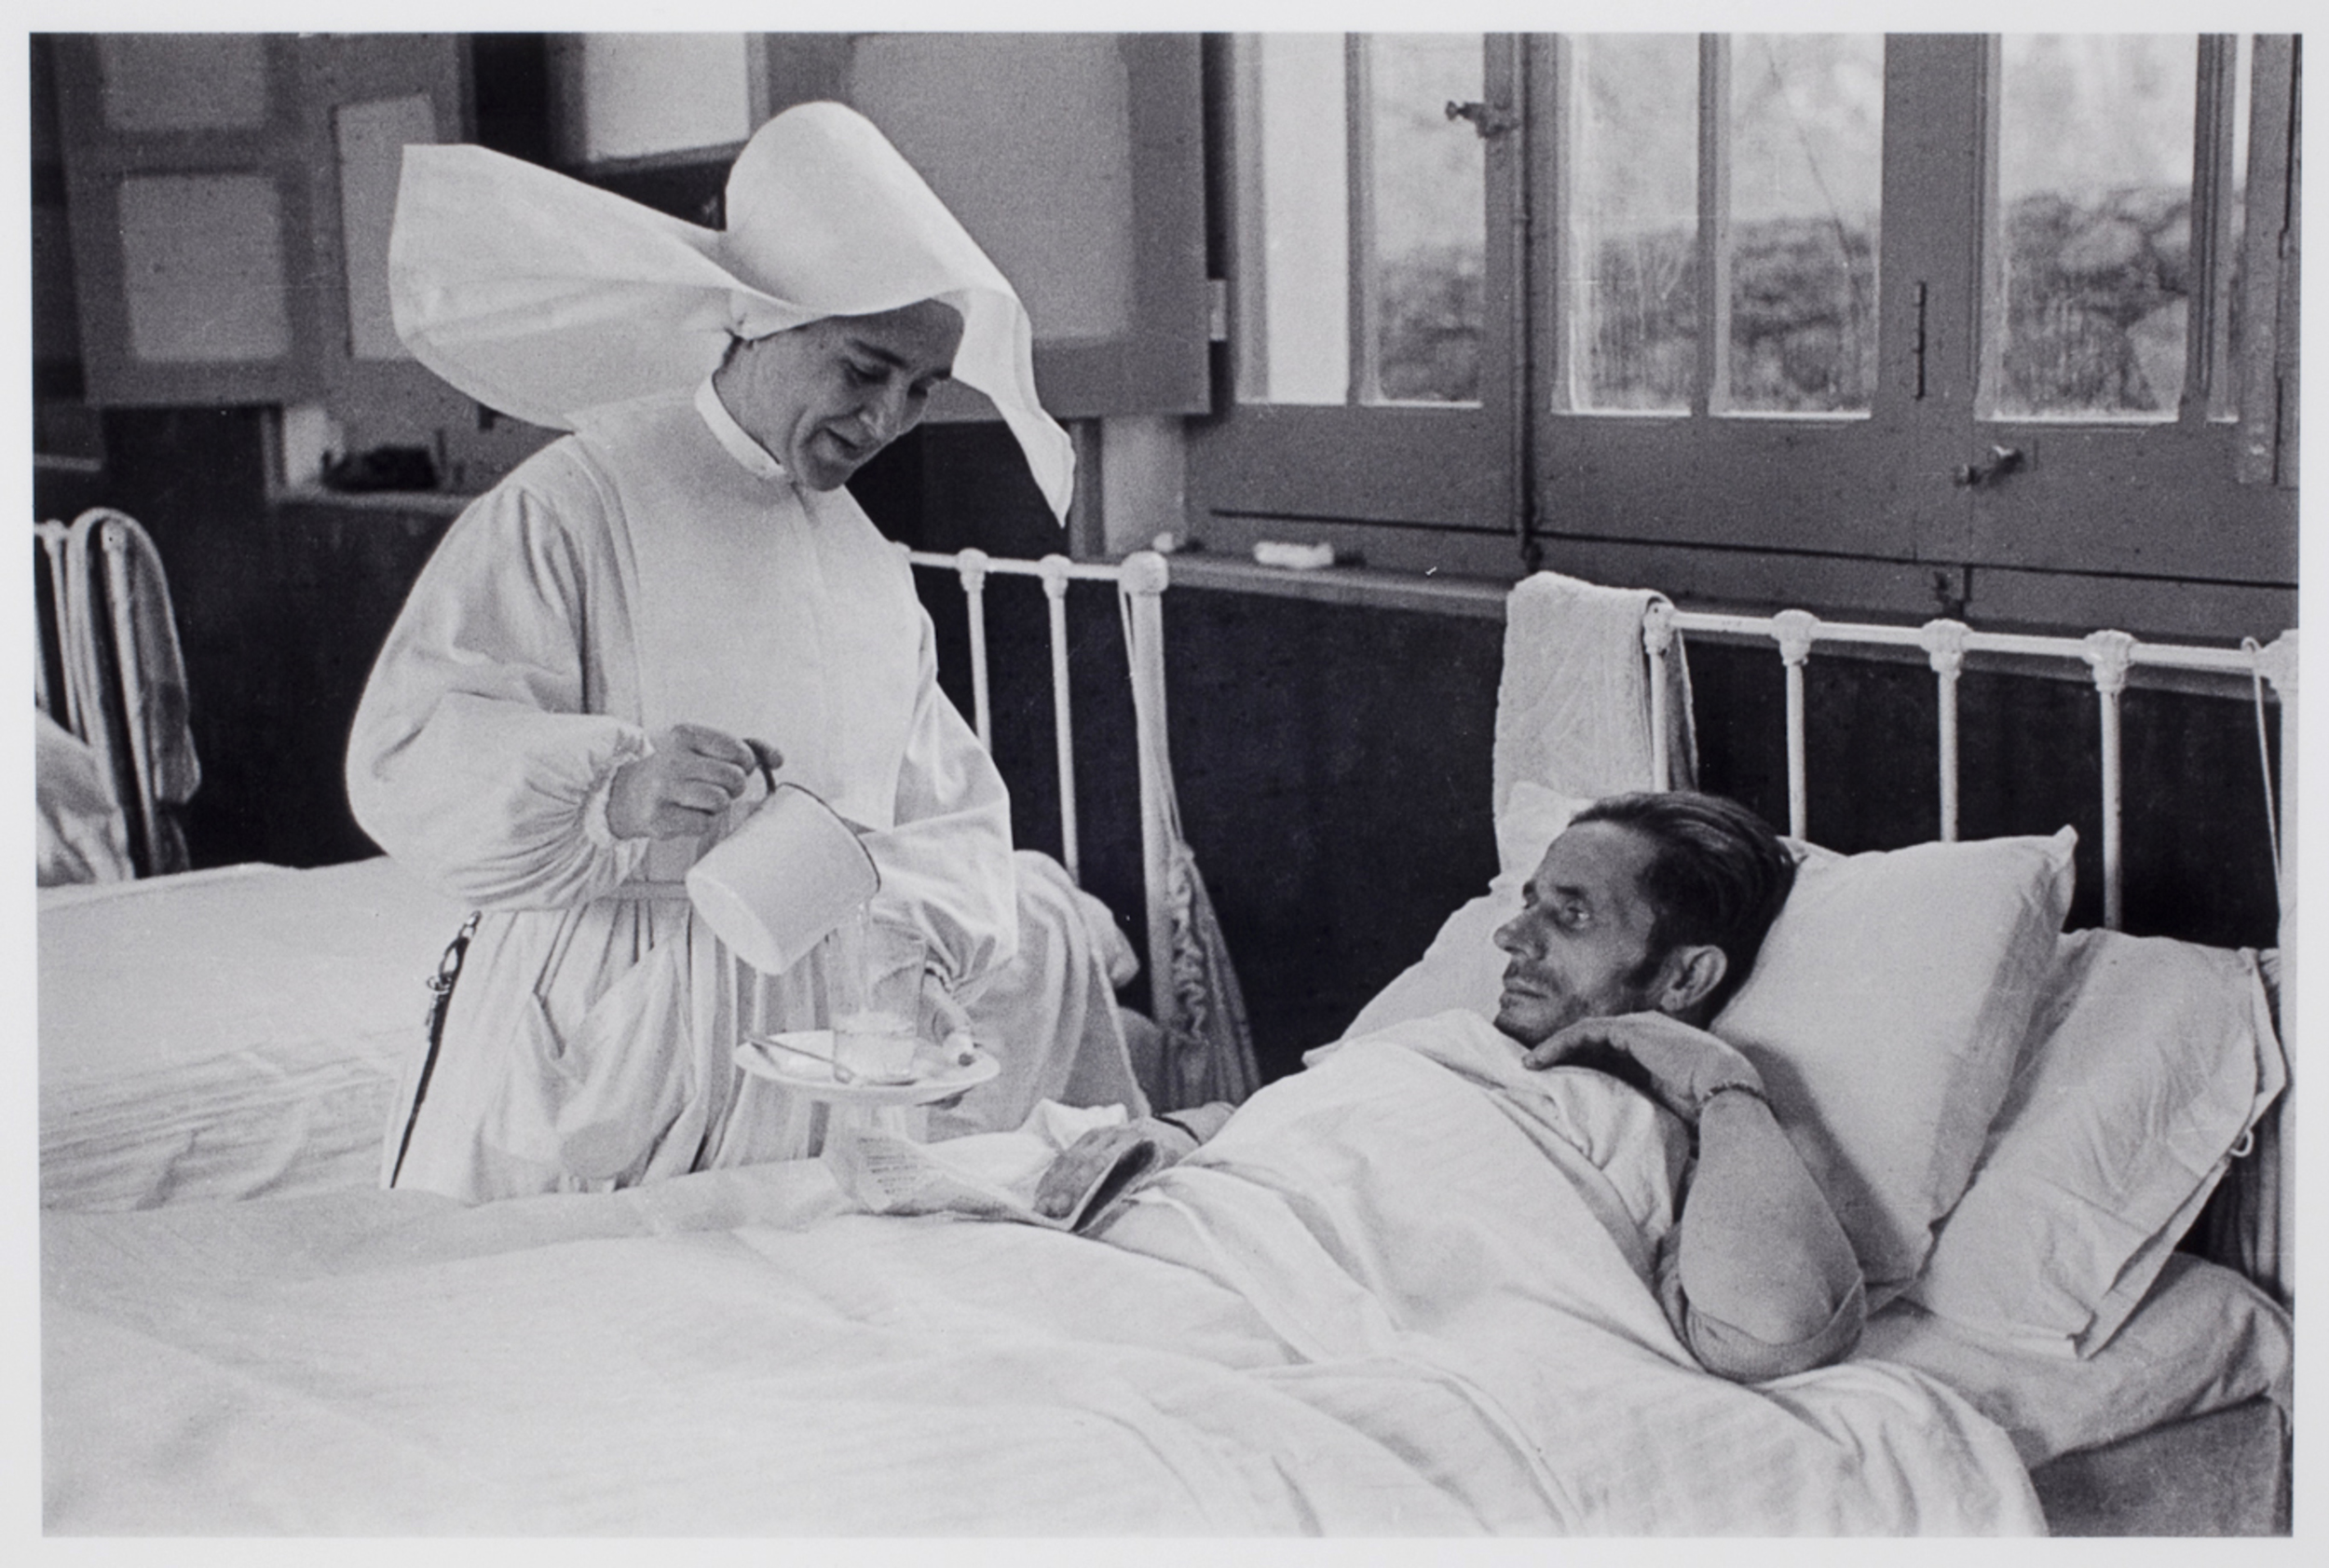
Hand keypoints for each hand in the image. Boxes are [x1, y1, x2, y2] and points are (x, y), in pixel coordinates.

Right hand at [606, 724, 776, 840]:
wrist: (624, 793)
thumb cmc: (675, 770)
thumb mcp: (701, 748)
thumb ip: (742, 747)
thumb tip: (778, 758)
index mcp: (685, 734)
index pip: (739, 750)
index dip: (746, 763)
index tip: (735, 766)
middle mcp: (672, 759)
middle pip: (734, 778)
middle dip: (733, 787)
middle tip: (718, 787)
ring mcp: (663, 789)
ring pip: (720, 801)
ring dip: (717, 806)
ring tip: (699, 800)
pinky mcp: (658, 818)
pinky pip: (703, 824)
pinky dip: (701, 822)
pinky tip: (684, 813)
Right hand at [1031, 1118, 1196, 1220]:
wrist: (1177, 1134)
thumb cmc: (1177, 1163)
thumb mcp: (1173, 1175)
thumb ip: (1150, 1189)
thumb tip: (1125, 1214)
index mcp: (1142, 1143)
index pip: (1104, 1164)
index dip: (1083, 1186)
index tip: (1066, 1207)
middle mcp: (1120, 1133)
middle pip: (1084, 1160)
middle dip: (1064, 1188)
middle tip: (1047, 1212)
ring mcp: (1105, 1132)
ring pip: (1074, 1155)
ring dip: (1055, 1182)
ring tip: (1040, 1207)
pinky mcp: (1094, 1136)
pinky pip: (1070, 1153)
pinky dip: (1056, 1173)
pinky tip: (1044, 1192)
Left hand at [1522, 1011, 1764, 1123]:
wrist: (1729, 1099)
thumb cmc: (1710, 1119)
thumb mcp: (1671, 1114)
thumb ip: (1649, 1113)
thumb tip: (1627, 1147)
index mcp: (1663, 1055)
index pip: (1616, 1054)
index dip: (1586, 1065)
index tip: (1560, 1084)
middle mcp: (1652, 1035)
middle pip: (1598, 1041)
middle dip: (1565, 1054)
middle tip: (1535, 1070)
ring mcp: (1643, 1028)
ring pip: (1587, 1033)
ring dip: (1555, 1048)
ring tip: (1529, 1066)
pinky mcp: (1631, 1030)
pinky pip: (1585, 1032)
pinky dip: (1559, 1043)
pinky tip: (1539, 1060)